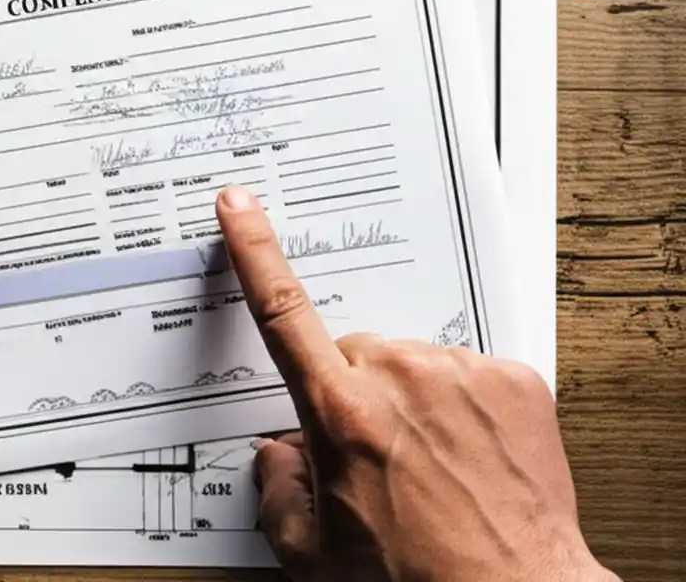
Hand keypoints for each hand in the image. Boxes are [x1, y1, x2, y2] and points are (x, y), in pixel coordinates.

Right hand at [214, 185, 616, 581]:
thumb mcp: (309, 552)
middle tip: (374, 459)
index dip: (254, 252)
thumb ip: (275, 489)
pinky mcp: (513, 381)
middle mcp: (400, 380)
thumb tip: (280, 457)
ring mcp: (462, 374)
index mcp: (339, 412)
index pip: (282, 313)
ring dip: (410, 402)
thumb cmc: (416, 581)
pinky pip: (467, 375)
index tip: (240, 209)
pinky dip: (461, 408)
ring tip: (429, 467)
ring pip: (412, 365)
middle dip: (352, 394)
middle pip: (353, 354)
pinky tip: (466, 457)